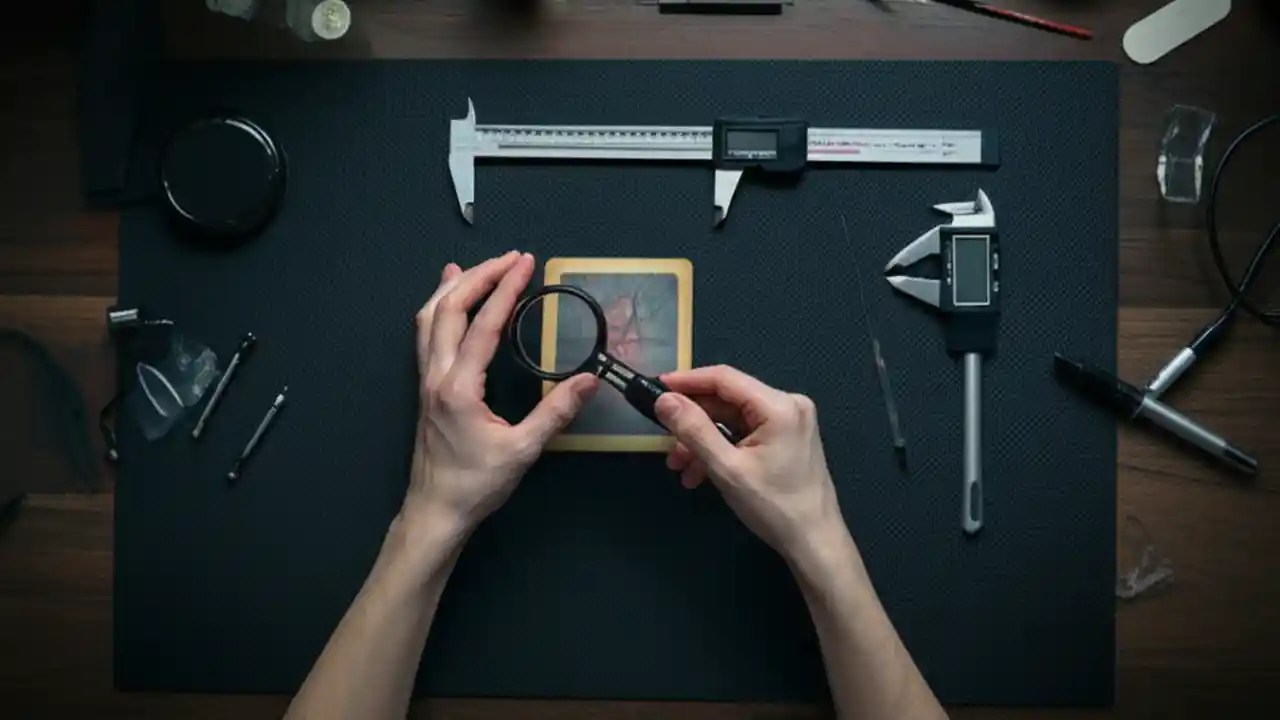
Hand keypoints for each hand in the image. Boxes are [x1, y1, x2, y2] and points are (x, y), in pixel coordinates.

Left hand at [405, 252, 597, 533]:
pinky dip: (438, 309)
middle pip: (449, 309)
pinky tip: (446, 302)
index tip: (525, 264)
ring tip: (470, 266)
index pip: (484, 325)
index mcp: (459, 387)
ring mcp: (426, 381)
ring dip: (453, 288)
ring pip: (429, 319)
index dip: (505, 289)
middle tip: (509, 259)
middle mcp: (436, 376)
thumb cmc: (476, 485)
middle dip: (479, 277)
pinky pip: (426, 336)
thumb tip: (590, 380)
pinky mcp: (426, 389)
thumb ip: (555, 412)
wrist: (435, 511)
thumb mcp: (522, 450)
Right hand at [654, 365, 842, 560]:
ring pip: (731, 420)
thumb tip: (664, 400)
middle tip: (663, 440)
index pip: (724, 378)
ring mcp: (788, 422)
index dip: (686, 380)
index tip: (655, 387)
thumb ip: (694, 431)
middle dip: (692, 422)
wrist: (814, 542)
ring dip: (702, 441)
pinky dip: (720, 449)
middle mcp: (787, 405)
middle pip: (727, 400)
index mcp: (779, 405)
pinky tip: (699, 474)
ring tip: (679, 467)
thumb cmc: (774, 506)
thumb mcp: (727, 469)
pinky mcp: (785, 439)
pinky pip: (743, 434)